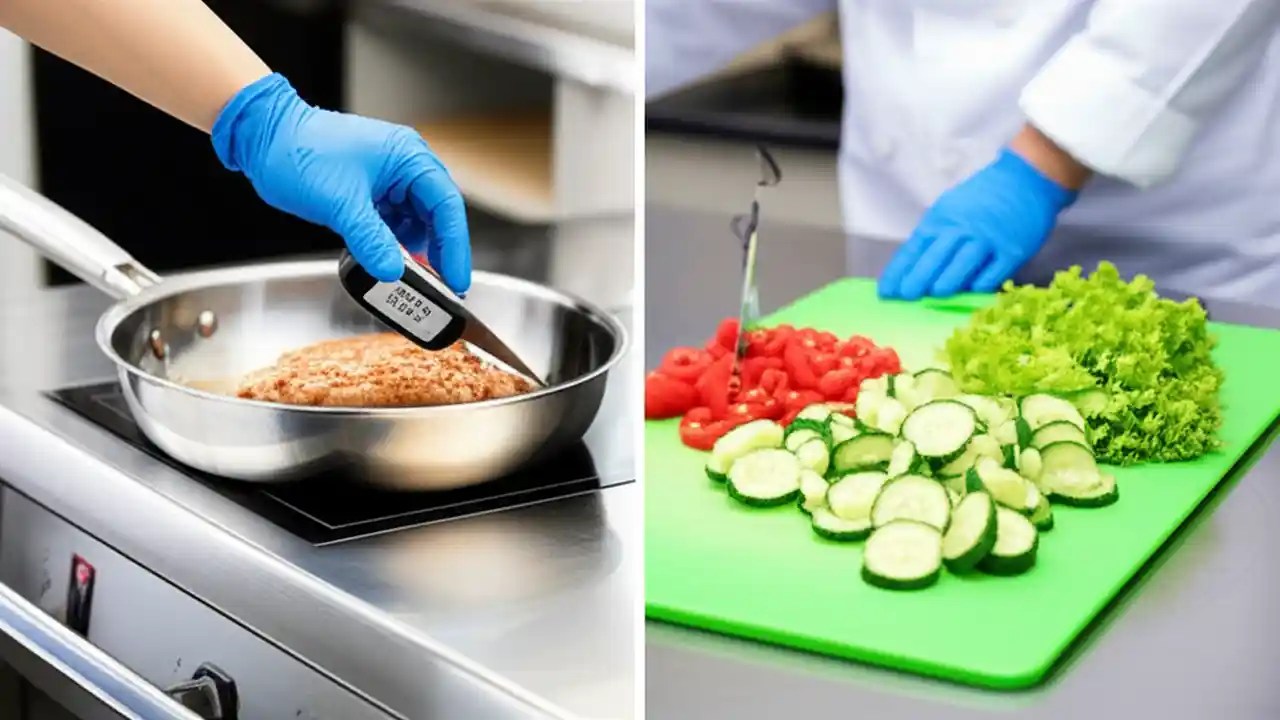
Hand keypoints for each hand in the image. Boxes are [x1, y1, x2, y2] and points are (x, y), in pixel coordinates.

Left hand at [211, 73, 470, 292]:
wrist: (262, 137)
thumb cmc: (297, 151)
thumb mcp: (340, 204)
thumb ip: (371, 241)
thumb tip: (394, 271)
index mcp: (408, 157)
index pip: (446, 206)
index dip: (455, 247)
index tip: (457, 280)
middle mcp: (405, 165)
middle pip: (437, 216)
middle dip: (439, 252)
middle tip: (442, 286)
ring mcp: (389, 178)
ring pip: (417, 222)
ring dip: (415, 250)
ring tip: (413, 277)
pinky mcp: (372, 191)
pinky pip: (395, 223)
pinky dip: (395, 244)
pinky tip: (388, 260)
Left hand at [878, 146, 1078, 299]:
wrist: (1026, 177)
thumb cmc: (983, 197)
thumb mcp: (951, 208)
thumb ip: (935, 235)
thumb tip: (914, 269)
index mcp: (941, 219)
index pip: (913, 250)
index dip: (898, 272)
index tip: (886, 292)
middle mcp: (961, 230)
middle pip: (933, 261)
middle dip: (915, 282)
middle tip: (905, 298)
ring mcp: (987, 241)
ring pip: (959, 269)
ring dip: (944, 286)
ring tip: (934, 296)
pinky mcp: (1012, 252)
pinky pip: (991, 275)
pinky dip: (978, 287)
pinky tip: (969, 293)